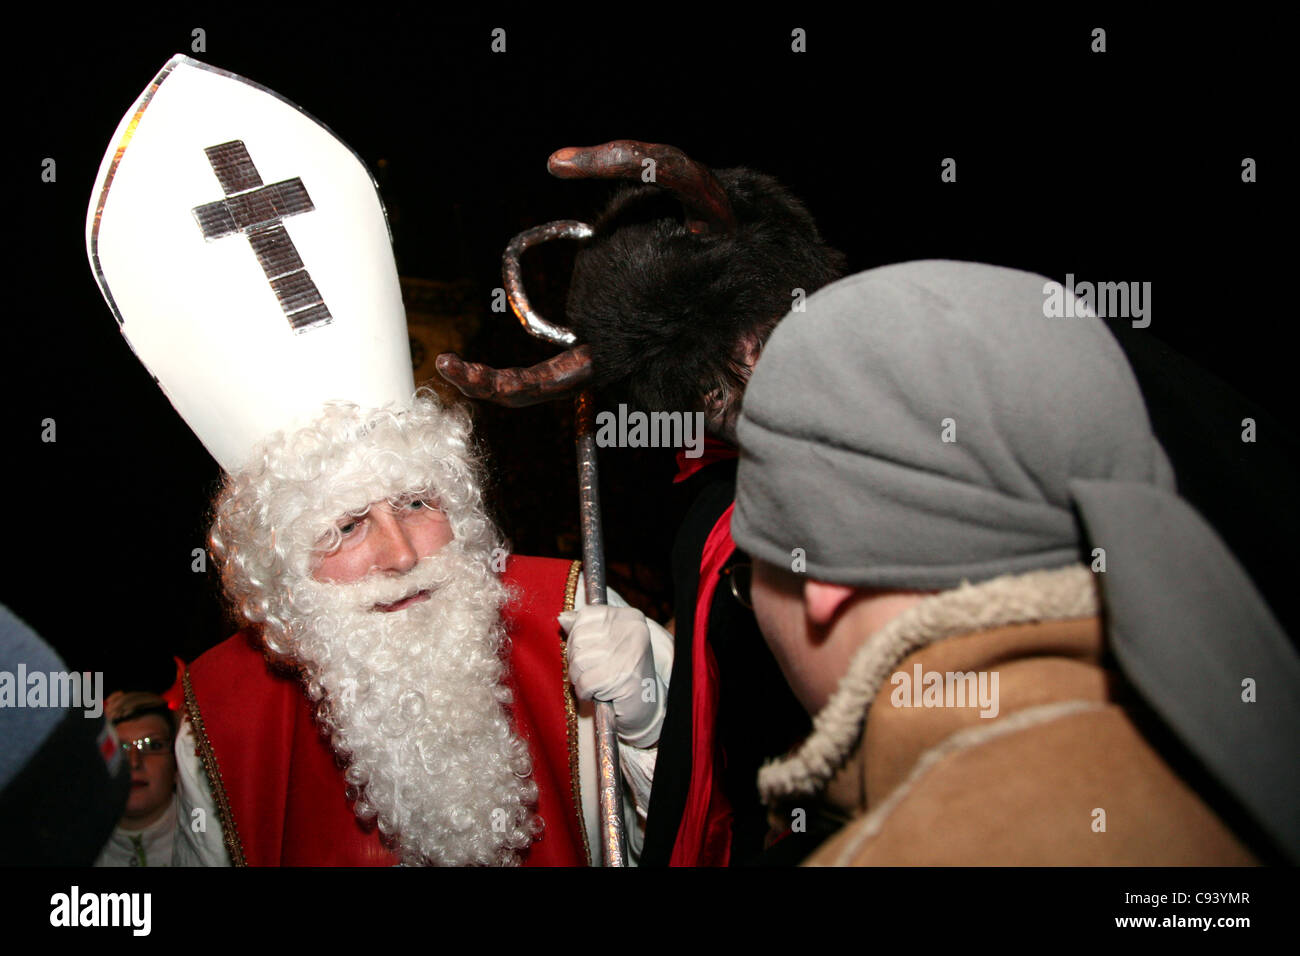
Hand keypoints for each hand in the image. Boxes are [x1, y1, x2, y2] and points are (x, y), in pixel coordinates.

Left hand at [559, 604, 664, 746]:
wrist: (645, 705)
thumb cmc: (624, 671)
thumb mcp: (609, 642)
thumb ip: (586, 628)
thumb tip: (562, 618)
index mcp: (630, 618)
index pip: (586, 615)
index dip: (576, 635)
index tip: (585, 649)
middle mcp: (631, 631)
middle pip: (579, 638)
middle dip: (576, 659)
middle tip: (591, 670)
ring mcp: (627, 654)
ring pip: (578, 660)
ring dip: (579, 677)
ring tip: (594, 682)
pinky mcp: (620, 678)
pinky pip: (584, 682)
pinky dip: (584, 692)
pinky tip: (596, 693)